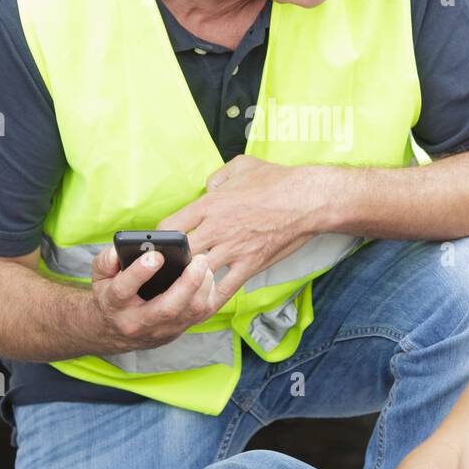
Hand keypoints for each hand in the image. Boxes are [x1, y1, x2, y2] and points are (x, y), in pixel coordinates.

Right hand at [85, 245, 218, 353]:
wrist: (116, 331)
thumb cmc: (111, 295)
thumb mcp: (100, 277)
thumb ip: (106, 260)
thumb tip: (120, 250)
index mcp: (114, 305)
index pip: (123, 290)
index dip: (140, 272)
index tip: (156, 254)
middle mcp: (138, 322)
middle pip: (167, 308)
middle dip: (187, 283)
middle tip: (199, 259)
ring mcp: (161, 330)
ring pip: (189, 313)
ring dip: (203, 287)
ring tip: (204, 264)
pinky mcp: (179, 330)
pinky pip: (203, 315)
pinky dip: (212, 295)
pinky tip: (213, 277)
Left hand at [158, 156, 330, 307]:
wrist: (307, 199)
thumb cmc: (276, 180)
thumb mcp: (241, 165)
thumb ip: (217, 178)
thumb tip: (208, 189)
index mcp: (209, 204)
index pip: (170, 226)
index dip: (161, 237)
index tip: (164, 242)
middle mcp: (216, 228)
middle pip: (179, 253)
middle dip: (171, 261)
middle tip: (169, 268)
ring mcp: (233, 249)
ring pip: (197, 274)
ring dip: (189, 281)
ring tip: (182, 288)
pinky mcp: (250, 264)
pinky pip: (225, 287)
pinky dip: (213, 297)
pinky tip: (205, 303)